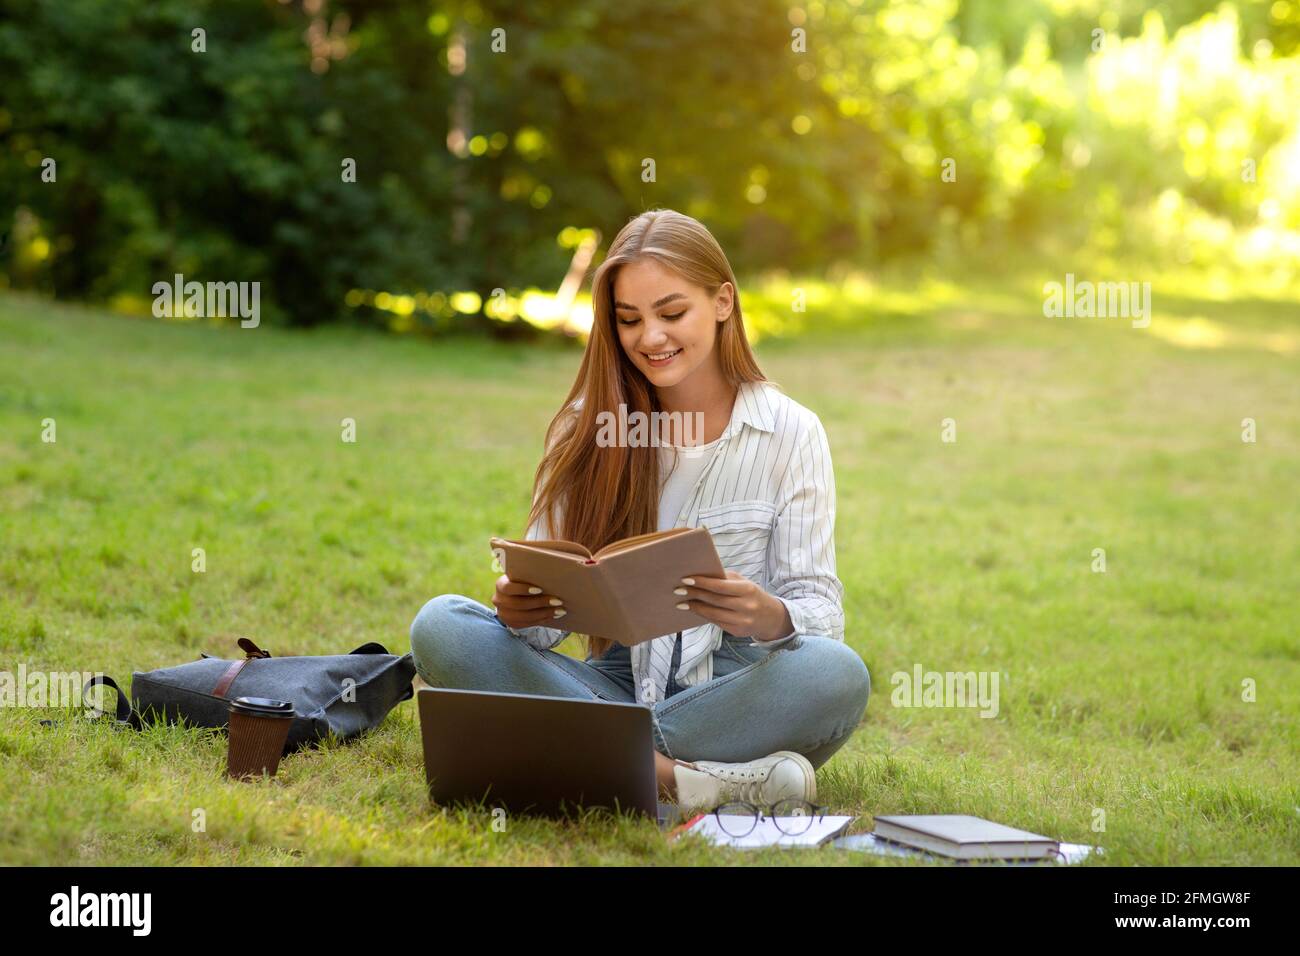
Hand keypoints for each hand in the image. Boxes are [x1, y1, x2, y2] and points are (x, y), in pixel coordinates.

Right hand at [491, 574, 566, 629]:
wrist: (513, 595)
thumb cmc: (522, 580)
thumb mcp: (522, 575)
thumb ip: (530, 572)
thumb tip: (552, 568)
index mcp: (501, 585)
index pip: (508, 588)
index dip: (523, 589)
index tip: (540, 589)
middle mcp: (499, 600)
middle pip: (519, 604)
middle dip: (540, 603)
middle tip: (558, 601)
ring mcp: (504, 614)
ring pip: (526, 616)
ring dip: (545, 613)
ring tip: (560, 610)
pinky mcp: (512, 623)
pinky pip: (529, 623)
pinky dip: (543, 619)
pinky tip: (554, 615)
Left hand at [672, 571, 793, 641]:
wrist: (770, 617)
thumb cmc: (752, 595)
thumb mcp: (744, 582)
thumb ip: (725, 578)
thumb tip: (701, 574)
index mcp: (747, 589)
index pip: (720, 586)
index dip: (701, 582)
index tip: (686, 579)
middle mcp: (746, 606)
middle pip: (714, 600)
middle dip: (694, 594)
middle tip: (678, 590)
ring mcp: (742, 621)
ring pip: (713, 614)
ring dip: (695, 607)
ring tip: (682, 603)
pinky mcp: (737, 632)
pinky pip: (716, 622)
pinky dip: (703, 616)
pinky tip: (694, 610)